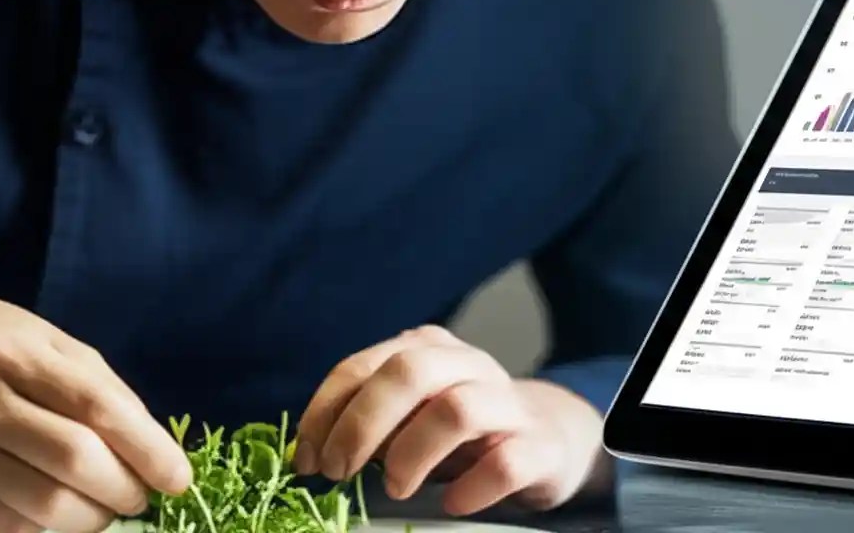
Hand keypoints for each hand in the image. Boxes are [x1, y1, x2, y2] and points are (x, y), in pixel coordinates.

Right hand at [0, 294, 192, 532]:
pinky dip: (50, 527)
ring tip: (109, 507)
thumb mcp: (49, 343)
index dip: (148, 449)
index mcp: (18, 355)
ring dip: (94, 516)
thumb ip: (100, 388)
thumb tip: (151, 443)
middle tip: (143, 495)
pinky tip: (65, 510)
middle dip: (124, 487)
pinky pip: (9, 524)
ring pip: (44, 504)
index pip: (98, 408)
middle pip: (74, 459)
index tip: (178, 478)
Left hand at [293, 325, 608, 515]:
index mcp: (428, 350)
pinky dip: (471, 488)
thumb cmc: (461, 432)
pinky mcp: (540, 445)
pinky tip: (453, 503)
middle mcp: (469, 365)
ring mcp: (508, 403)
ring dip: (412, 453)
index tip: (307, 460)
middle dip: (362, 424)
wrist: (547, 440)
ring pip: (458, 410)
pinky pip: (505, 463)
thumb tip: (313, 451)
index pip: (363, 366)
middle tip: (338, 473)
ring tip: (395, 487)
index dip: (325, 413)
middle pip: (410, 372)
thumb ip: (369, 420)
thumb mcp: (410, 416)